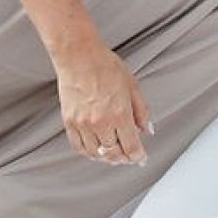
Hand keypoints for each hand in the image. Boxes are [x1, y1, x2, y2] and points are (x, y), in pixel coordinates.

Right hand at [56, 40, 150, 166]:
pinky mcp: (70, 123)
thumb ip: (141, 111)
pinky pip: (79, 147)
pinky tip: (95, 151)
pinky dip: (89, 153)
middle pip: (113, 153)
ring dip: (106, 159)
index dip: (137, 156)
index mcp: (119, 114)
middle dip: (123, 159)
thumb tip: (147, 130)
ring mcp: (83, 124)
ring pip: (95, 154)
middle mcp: (101, 123)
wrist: (80, 58)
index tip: (141, 159)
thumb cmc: (106, 67)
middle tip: (129, 158)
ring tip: (114, 156)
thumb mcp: (132, 86)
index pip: (130, 146)